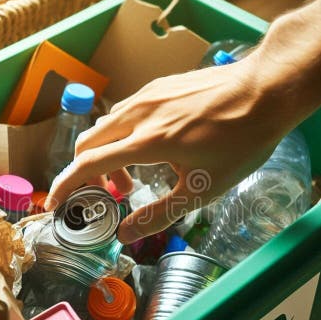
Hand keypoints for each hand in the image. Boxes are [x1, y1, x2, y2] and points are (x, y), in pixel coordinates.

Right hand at [46, 51, 303, 243]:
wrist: (266, 89)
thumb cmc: (240, 141)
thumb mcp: (202, 189)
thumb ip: (158, 213)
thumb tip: (124, 234)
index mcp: (145, 143)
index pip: (87, 164)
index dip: (65, 186)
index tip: (54, 203)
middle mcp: (138, 115)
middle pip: (88, 142)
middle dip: (89, 171)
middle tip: (119, 193)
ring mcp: (149, 96)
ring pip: (107, 125)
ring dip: (109, 152)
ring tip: (142, 172)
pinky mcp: (161, 86)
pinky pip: (127, 112)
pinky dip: (125, 133)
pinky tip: (157, 145)